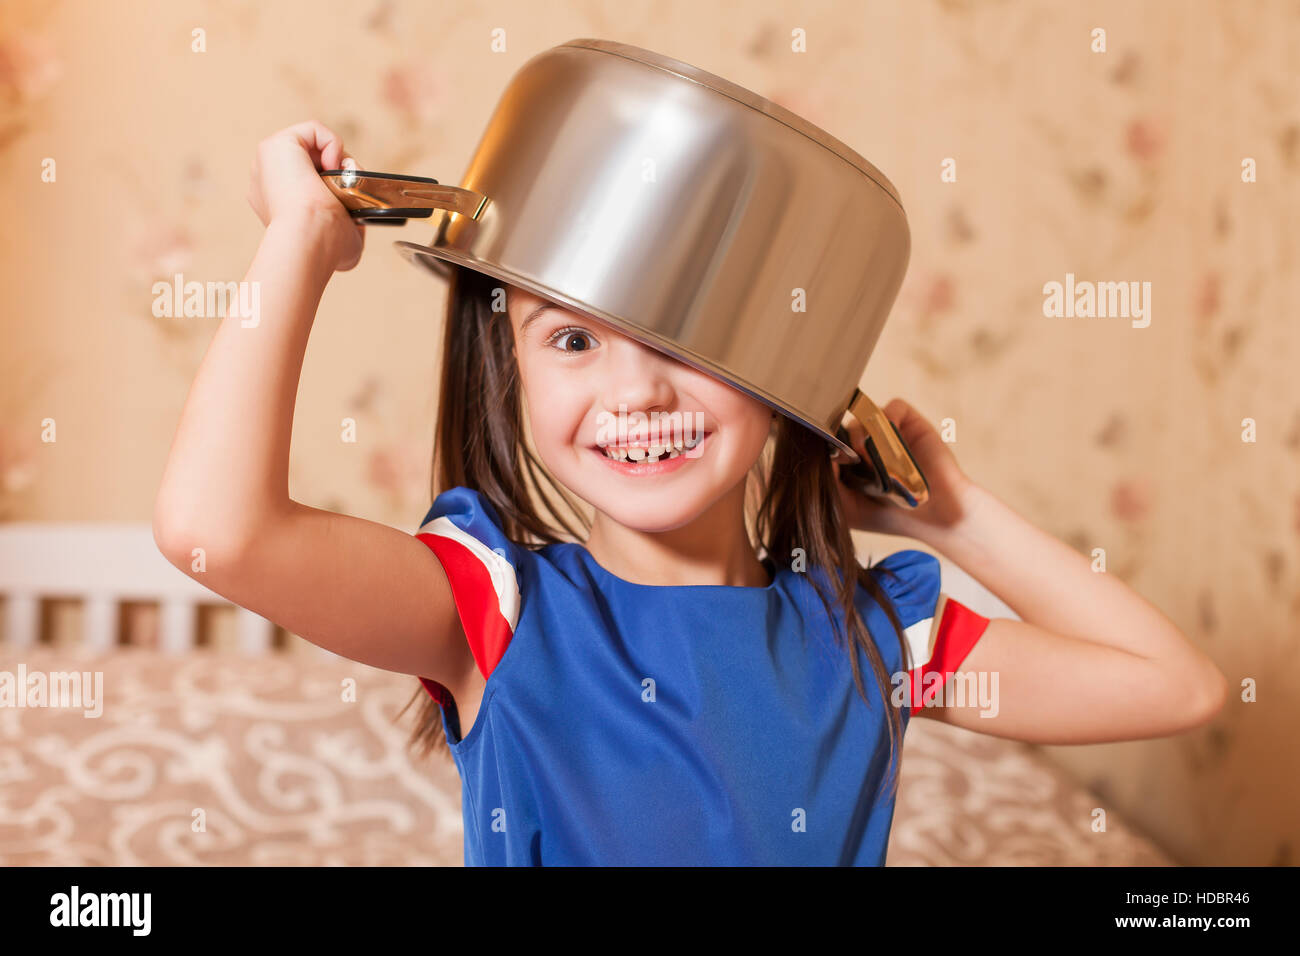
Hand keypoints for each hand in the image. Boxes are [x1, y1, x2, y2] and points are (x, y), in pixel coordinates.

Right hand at [245, 120, 364, 271]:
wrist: (308, 239)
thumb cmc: (324, 248)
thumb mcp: (344, 240)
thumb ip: (349, 226)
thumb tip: (359, 220)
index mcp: (278, 205)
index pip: (308, 183)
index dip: (333, 186)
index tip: (346, 200)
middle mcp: (268, 182)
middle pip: (311, 162)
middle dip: (337, 169)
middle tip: (349, 186)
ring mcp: (267, 163)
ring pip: (313, 146)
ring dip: (339, 157)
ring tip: (344, 177)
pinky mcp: (275, 145)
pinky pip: (313, 130)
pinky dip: (333, 142)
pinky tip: (335, 165)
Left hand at [831, 397, 978, 539]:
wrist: (935, 518)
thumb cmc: (889, 516)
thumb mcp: (846, 507)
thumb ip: (827, 483)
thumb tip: (818, 456)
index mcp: (850, 459)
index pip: (827, 440)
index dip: (823, 446)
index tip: (825, 461)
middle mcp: (867, 442)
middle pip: (843, 423)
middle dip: (838, 437)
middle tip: (842, 457)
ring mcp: (888, 431)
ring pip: (862, 415)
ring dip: (859, 433)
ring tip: (865, 458)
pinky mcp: (910, 423)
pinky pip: (893, 407)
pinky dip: (886, 420)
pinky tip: (887, 444)